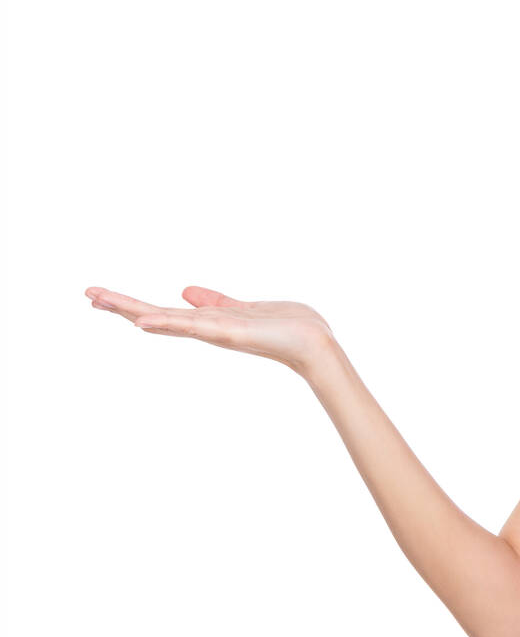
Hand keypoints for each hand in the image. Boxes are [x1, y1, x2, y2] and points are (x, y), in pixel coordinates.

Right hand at [85, 285, 334, 373]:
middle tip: (87, 294)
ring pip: (166, 320)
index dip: (132, 305)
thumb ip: (215, 302)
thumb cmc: (288, 328)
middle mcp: (207, 329)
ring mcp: (215, 333)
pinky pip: (193, 327)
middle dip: (122, 306)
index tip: (101, 296)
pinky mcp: (229, 333)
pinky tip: (143, 321)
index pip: (163, 312)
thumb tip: (184, 291)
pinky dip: (168, 323)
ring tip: (101, 300)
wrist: (315, 344)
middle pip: (156, 316)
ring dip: (134, 310)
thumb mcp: (244, 308)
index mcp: (209, 322)